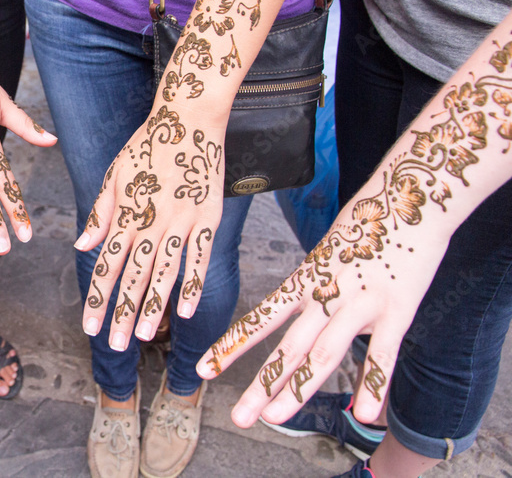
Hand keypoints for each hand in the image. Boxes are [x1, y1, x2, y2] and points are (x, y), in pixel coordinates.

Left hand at [77, 99, 227, 348]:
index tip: (90, 327)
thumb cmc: (147, 146)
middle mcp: (150, 222)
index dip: (98, 299)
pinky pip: (199, 257)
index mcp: (125, 214)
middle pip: (133, 276)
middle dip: (122, 314)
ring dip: (153, 306)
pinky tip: (186, 309)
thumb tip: (81, 246)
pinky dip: (193, 284)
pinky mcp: (208, 218)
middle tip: (114, 345)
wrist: (188, 119)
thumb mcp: (115, 175)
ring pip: (163, 273)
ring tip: (145, 336)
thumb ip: (99, 214)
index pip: (107, 265)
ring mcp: (181, 221)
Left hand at [194, 187, 449, 428]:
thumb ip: (314, 285)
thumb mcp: (326, 251)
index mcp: (304, 280)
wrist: (411, 195)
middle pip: (287, 348)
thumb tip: (301, 313)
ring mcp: (359, 302)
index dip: (232, 346)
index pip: (261, 319)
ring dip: (297, 390)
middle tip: (238, 417)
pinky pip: (383, 354)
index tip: (204, 369)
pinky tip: (364, 415)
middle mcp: (325, 294)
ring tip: (275, 419)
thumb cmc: (368, 223)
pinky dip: (374, 385)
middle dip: (261, 385)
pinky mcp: (397, 309)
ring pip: (323, 354)